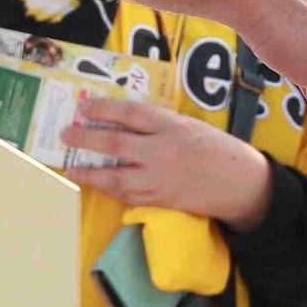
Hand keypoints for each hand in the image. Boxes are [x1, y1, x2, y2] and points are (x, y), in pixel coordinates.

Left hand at [64, 92, 272, 227]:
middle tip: (66, 134)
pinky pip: (128, 194)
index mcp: (173, 126)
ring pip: (115, 176)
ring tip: (71, 169)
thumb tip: (125, 122)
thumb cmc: (218, 150)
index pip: (131, 114)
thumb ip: (161, 125)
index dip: (104, 109)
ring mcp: (160, 179)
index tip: (84, 107)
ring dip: (89, 173)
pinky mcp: (160, 200)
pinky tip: (98, 185)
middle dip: (86, 139)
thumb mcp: (191, 126)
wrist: (241, 184)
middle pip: (116, 144)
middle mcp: (164, 152)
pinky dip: (110, 189)